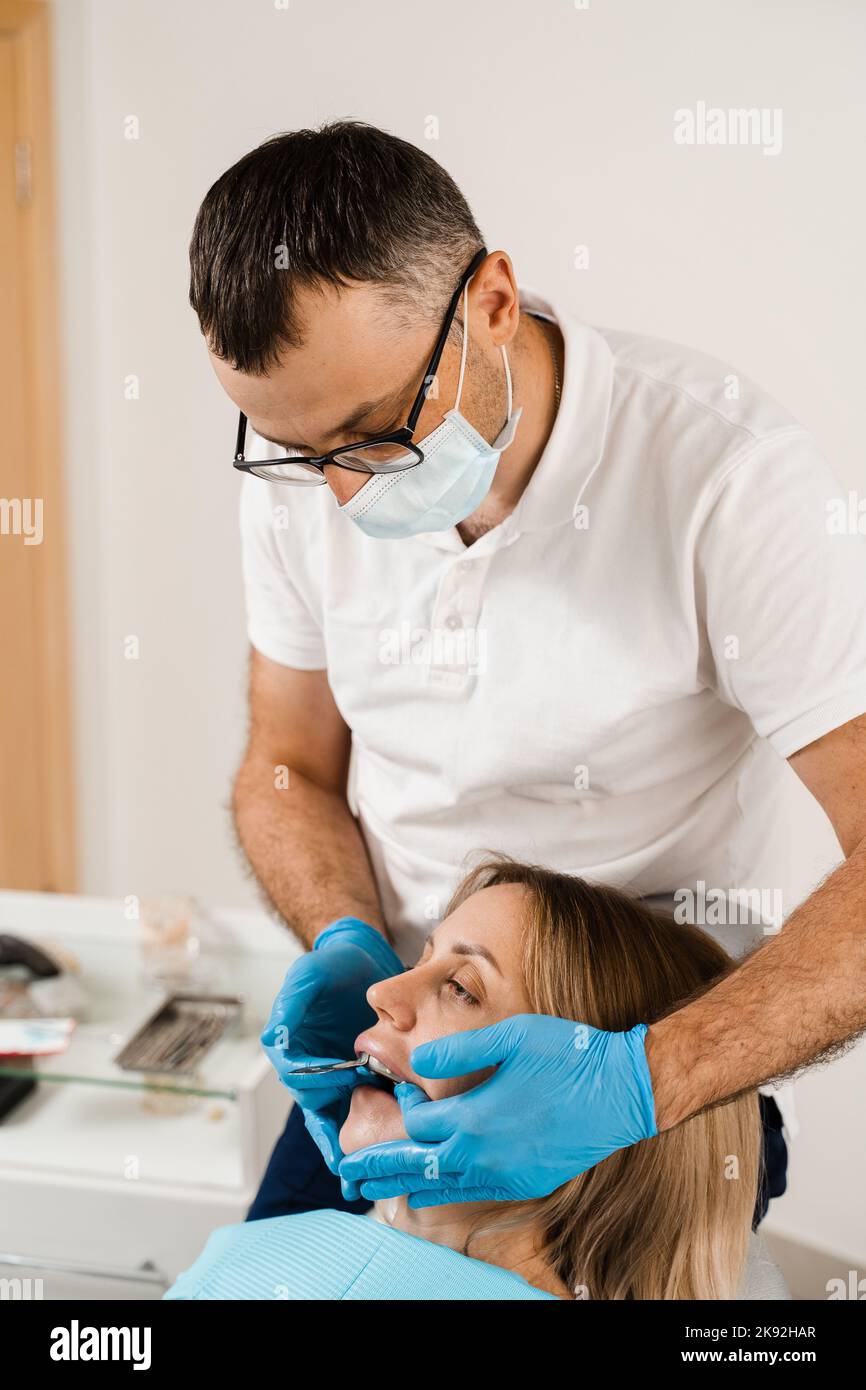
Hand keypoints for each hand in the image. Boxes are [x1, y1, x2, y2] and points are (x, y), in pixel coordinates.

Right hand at [260, 917, 403, 1173]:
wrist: (363, 957)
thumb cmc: (331, 964)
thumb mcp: (309, 973)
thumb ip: (291, 1002)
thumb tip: (277, 1040)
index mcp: (292, 1045)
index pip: (298, 1074)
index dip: (316, 1080)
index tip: (342, 1080)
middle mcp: (312, 1066)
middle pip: (316, 1108)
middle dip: (331, 1137)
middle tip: (347, 1166)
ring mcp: (336, 1074)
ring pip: (336, 1118)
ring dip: (346, 1148)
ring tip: (357, 1180)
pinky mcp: (363, 1076)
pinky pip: (362, 1109)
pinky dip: (369, 1133)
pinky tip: (381, 1156)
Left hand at [338, 1014, 656, 1203]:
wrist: (621, 1092)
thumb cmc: (567, 1057)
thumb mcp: (510, 1036)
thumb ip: (458, 1049)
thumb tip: (418, 1060)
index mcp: (475, 1119)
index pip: (419, 1125)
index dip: (407, 1107)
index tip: (408, 1091)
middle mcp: (485, 1156)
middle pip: (416, 1168)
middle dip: (378, 1169)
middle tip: (348, 1174)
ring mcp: (506, 1175)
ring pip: (442, 1188)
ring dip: (406, 1185)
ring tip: (375, 1190)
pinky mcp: (525, 1183)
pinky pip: (472, 1194)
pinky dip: (445, 1192)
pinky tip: (433, 1191)